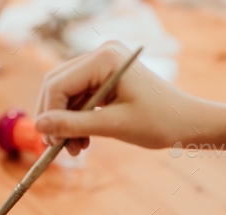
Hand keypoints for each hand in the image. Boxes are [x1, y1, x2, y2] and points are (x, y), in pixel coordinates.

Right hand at [34, 41, 202, 155]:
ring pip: (66, 96)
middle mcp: (100, 55)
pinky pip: (79, 99)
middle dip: (55, 119)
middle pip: (57, 87)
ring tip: (76, 149)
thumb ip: (73, 125)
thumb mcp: (113, 126)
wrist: (187, 122)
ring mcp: (102, 65)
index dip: (49, 114)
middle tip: (59, 147)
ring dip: (66, 124)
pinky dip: (77, 121)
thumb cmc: (159, 121)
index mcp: (105, 58)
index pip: (58, 84)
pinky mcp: (104, 78)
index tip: (51, 142)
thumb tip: (38, 126)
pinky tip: (84, 140)